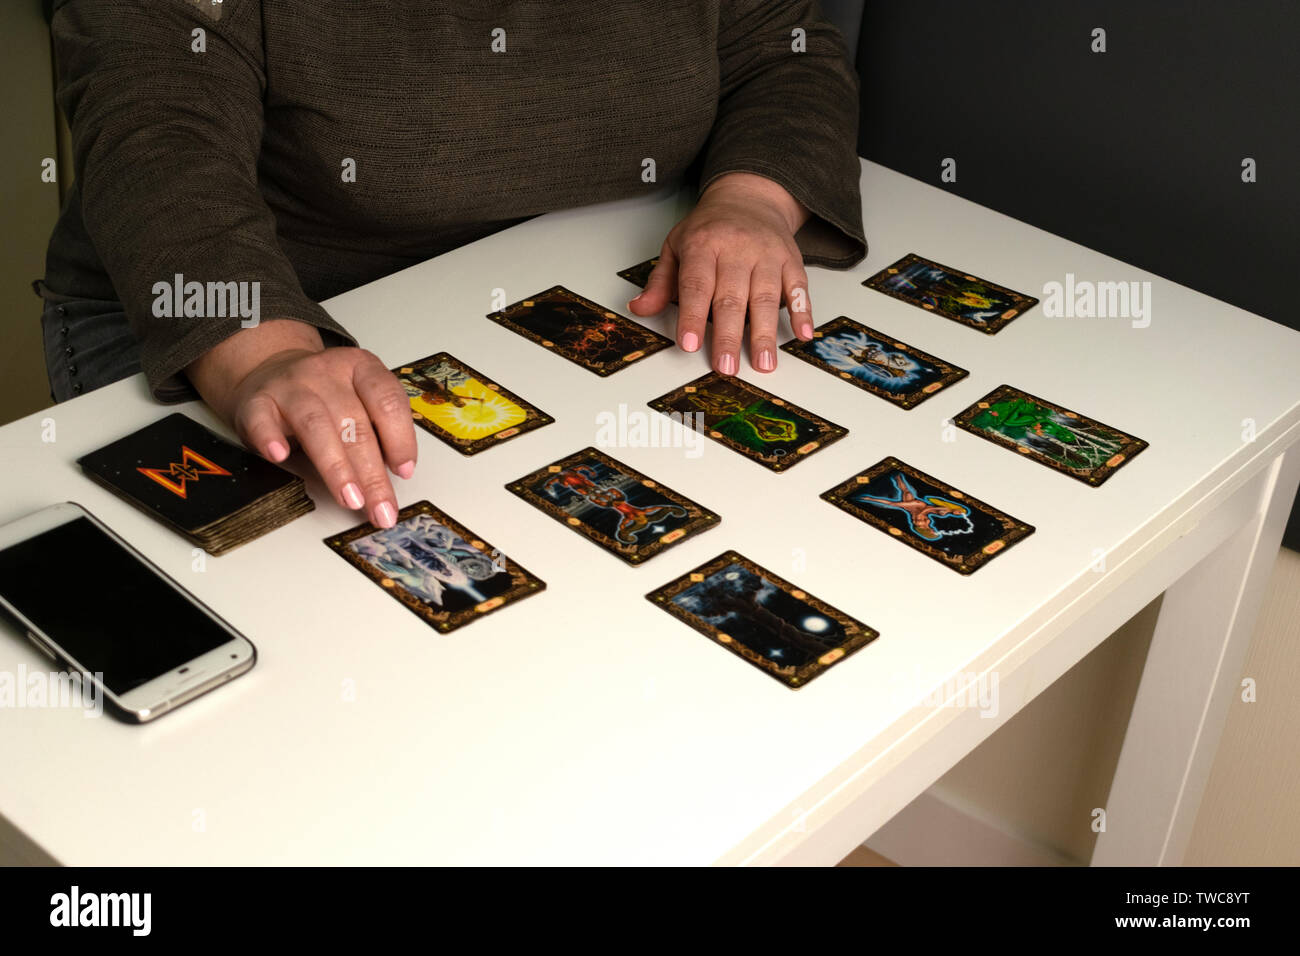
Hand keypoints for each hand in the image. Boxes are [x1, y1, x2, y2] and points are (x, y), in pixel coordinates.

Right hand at [186, 320, 416, 528]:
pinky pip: (262, 419)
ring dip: (335, 467)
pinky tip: (280, 456)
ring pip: (316, 425)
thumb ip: (378, 430)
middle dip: (371, 472)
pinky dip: (270, 437)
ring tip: (349, 498)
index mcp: (361, 368)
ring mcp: (290, 385)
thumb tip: (397, 475)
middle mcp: (327, 373)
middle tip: (380, 507)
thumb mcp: (359, 399)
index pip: (388, 401)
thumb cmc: (324, 395)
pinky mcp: (257, 400)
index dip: (400, 439)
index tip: (404, 472)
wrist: (270, 369)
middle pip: (354, 424)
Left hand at [628, 171, 812, 373]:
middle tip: (725, 366)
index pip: (696, 285)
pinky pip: (798, 286)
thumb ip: (660, 281)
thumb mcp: (676, 246)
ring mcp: (767, 254)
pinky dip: (803, 311)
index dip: (693, 316)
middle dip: (728, 335)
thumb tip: (639, 309)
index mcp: (703, 244)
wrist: (749, 196)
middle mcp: (736, 248)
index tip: (690, 344)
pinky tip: (802, 333)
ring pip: (766, 297)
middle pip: (732, 297)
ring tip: (762, 363)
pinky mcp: (791, 259)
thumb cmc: (710, 228)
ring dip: (764, 333)